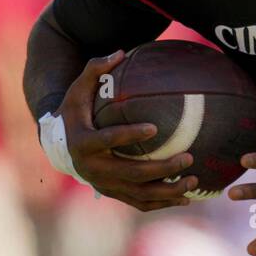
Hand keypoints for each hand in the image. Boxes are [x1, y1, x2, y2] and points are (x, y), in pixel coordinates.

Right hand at [59, 51, 197, 210]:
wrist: (61, 145)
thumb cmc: (75, 111)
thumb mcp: (79, 89)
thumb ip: (95, 69)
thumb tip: (119, 52)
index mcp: (83, 143)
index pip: (108, 140)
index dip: (129, 135)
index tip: (155, 128)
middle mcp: (93, 169)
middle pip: (131, 173)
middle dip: (161, 168)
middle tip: (188, 157)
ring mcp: (104, 185)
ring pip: (139, 194)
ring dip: (168, 191)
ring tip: (194, 180)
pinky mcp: (114, 194)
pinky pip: (140, 203)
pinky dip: (162, 203)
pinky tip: (186, 198)